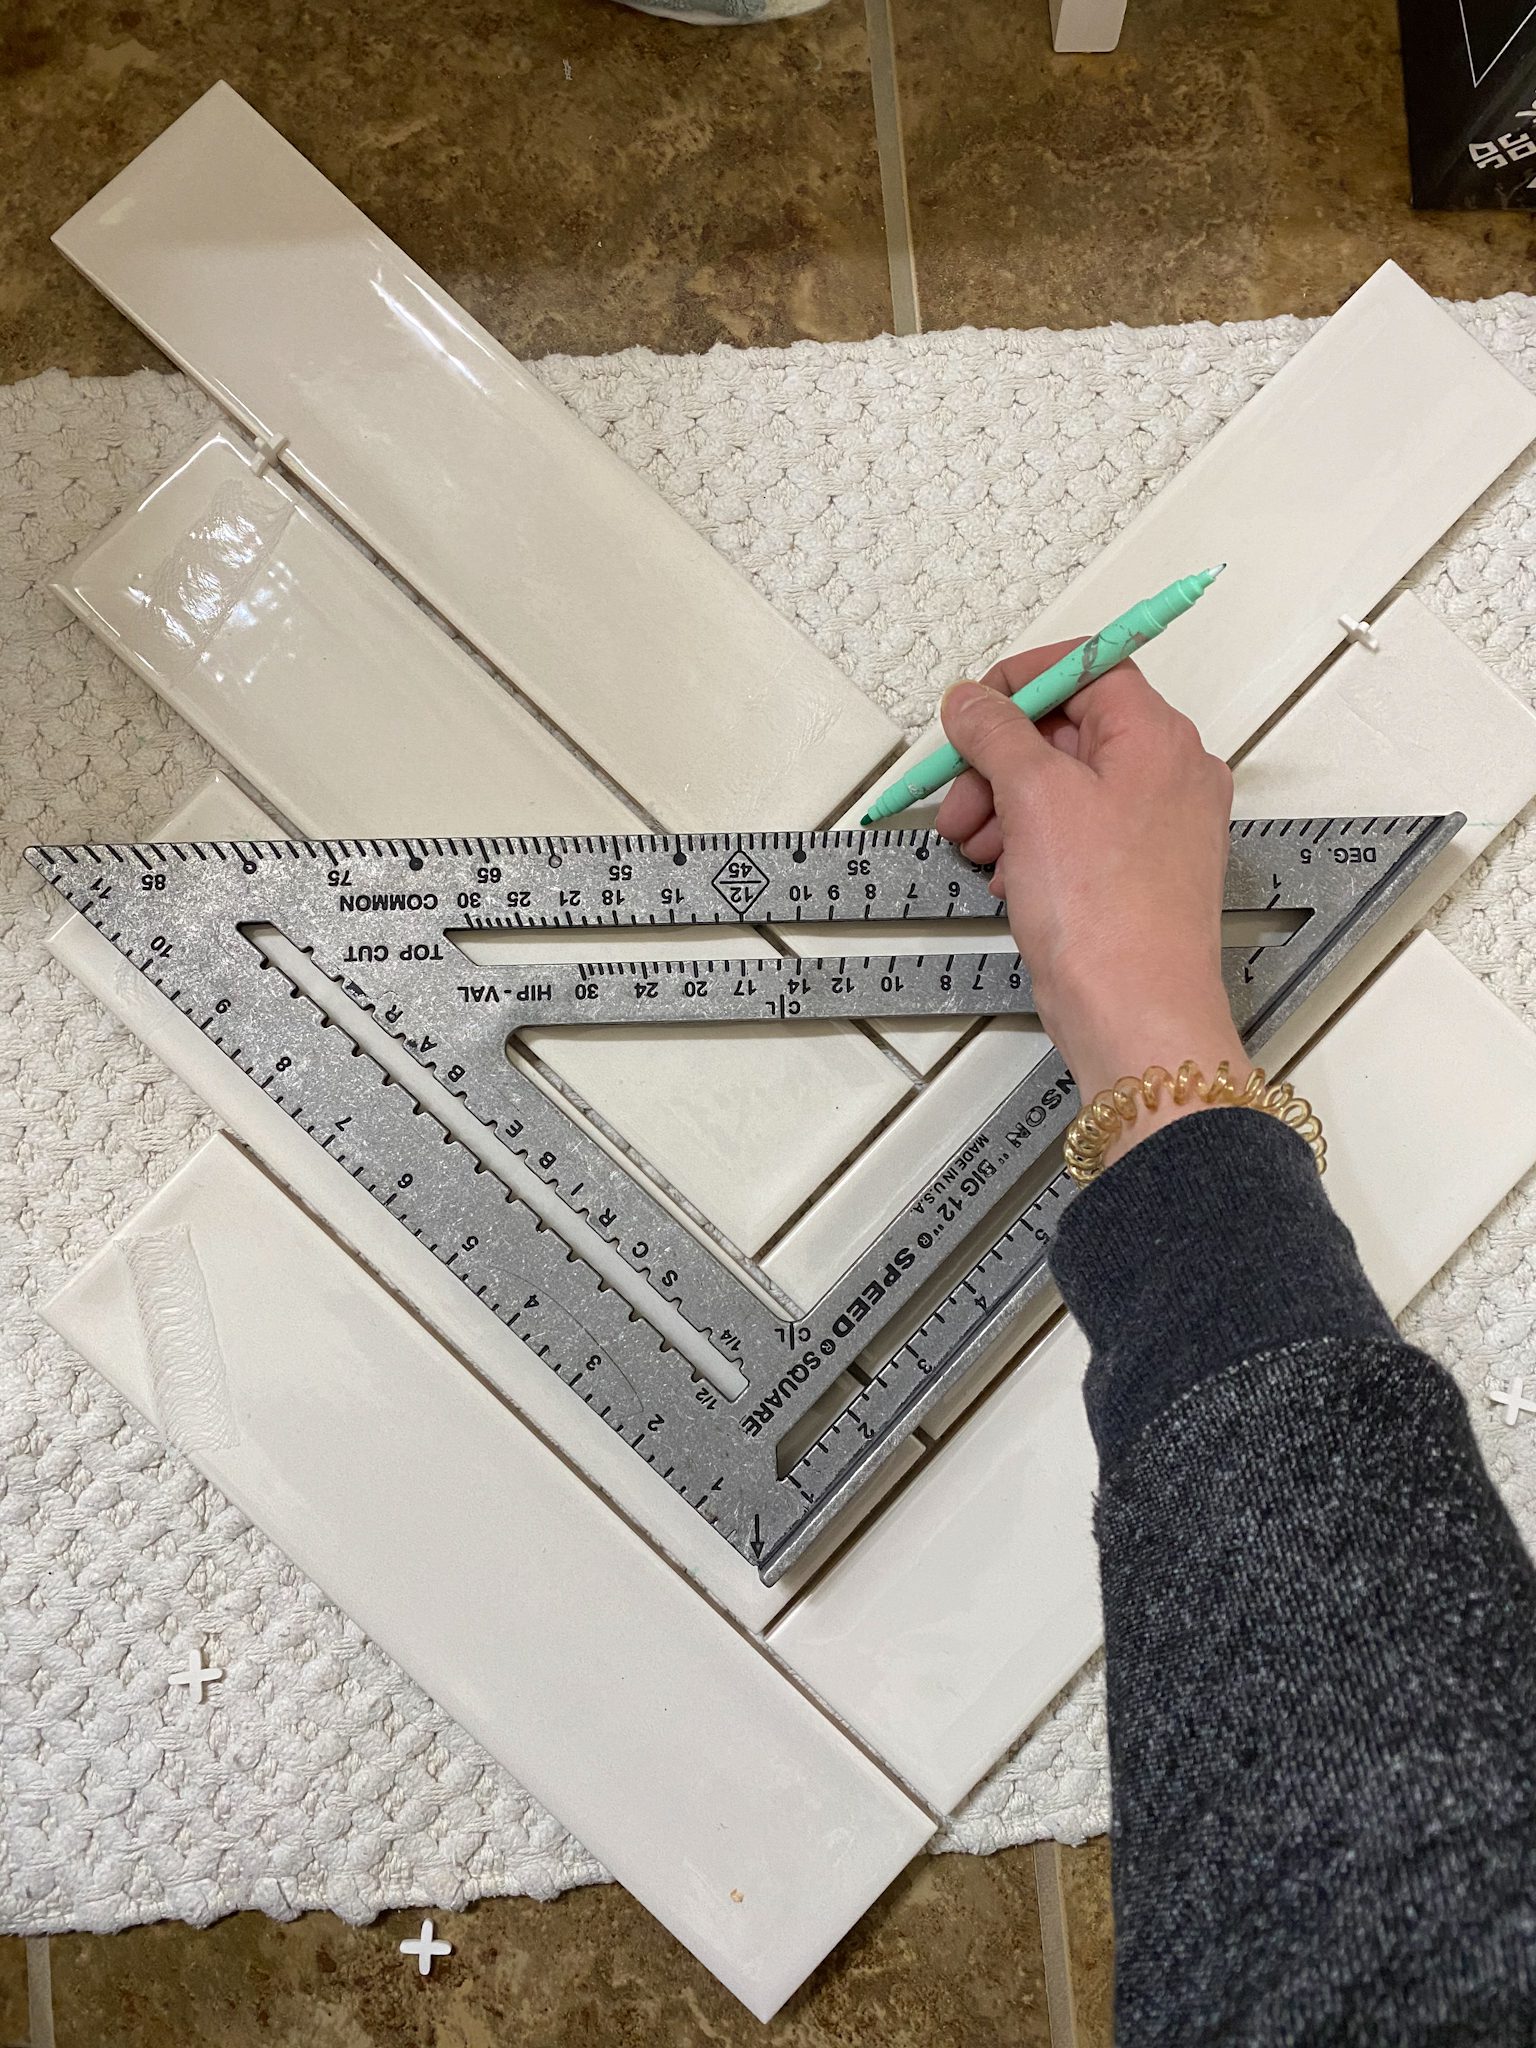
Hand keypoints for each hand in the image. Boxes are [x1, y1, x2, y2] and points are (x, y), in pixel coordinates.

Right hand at [935, 643, 1247, 1150]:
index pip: (1089, 666)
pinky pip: (1078, 834)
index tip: (971, 714)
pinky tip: (1006, 879)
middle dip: (1000, 760)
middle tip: (958, 802)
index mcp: (1158, 736)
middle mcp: (1171, 773)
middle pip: (1070, 730)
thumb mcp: (1032, 796)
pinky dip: (1033, 844)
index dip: (1021, 683)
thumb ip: (997, 733)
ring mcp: (1160, 827)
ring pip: (1067, 786)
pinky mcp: (1142, 874)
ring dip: (1007, 807)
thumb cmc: (1104, 913)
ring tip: (975, 849)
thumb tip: (970, 700)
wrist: (1135, 1016)